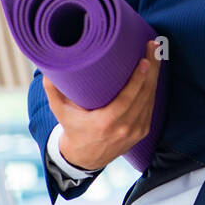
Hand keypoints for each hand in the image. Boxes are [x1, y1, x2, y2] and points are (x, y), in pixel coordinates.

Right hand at [44, 38, 160, 170]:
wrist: (85, 158)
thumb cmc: (73, 129)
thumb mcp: (60, 112)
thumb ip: (53, 90)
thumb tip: (47, 68)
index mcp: (106, 123)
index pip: (128, 98)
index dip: (138, 79)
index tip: (145, 61)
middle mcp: (125, 128)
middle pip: (144, 94)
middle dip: (152, 69)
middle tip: (154, 46)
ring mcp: (136, 131)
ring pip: (151, 99)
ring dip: (155, 76)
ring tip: (157, 54)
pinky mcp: (142, 131)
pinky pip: (151, 107)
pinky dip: (152, 89)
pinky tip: (154, 73)